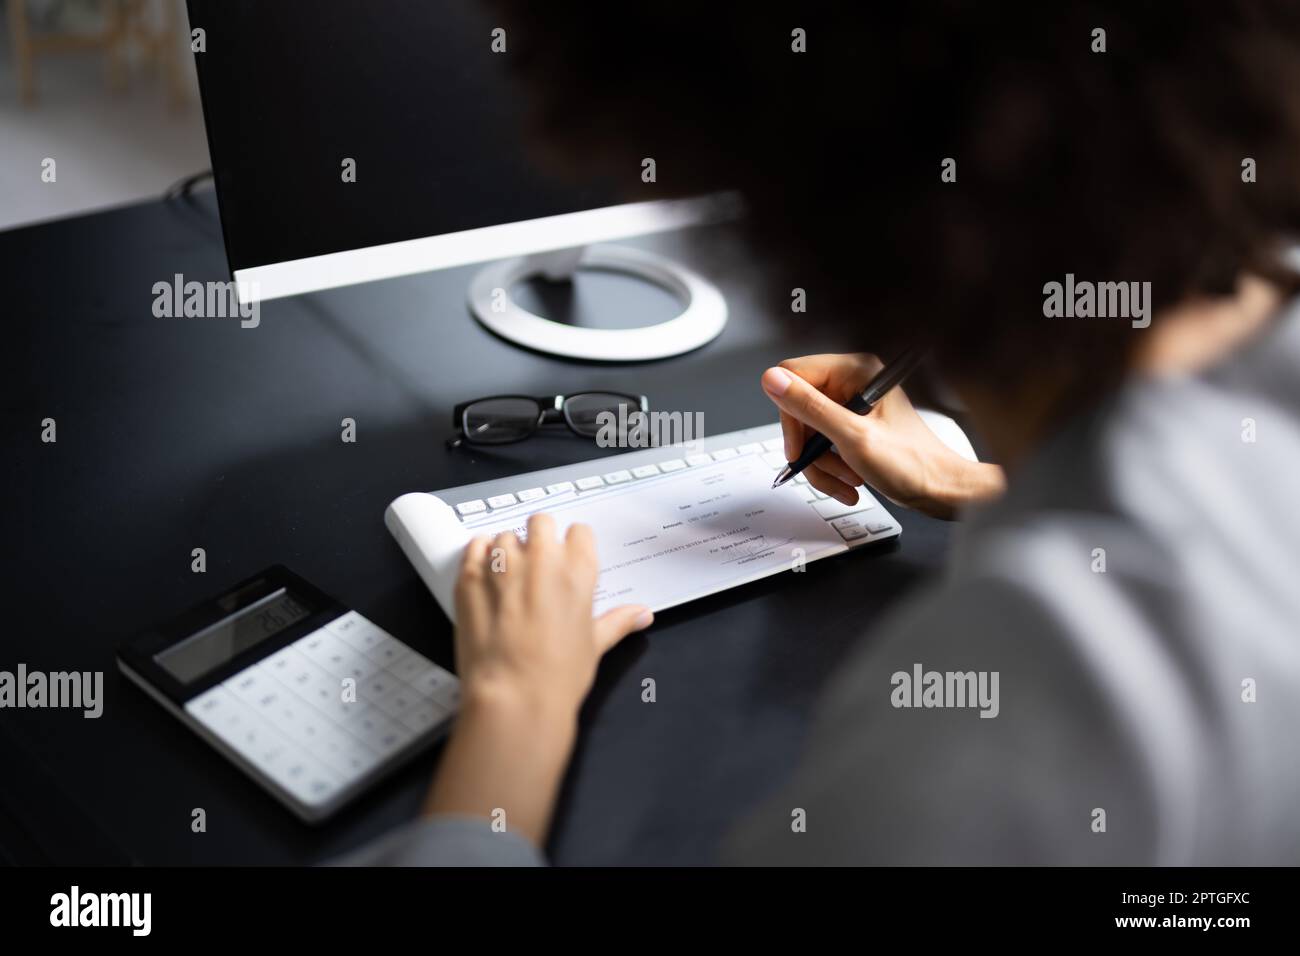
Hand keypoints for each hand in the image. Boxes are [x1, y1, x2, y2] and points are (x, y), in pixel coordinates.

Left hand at [423, 513, 651, 842]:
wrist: (513, 698)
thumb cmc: (558, 676)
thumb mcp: (595, 645)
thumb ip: (617, 622)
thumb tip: (641, 615)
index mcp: (578, 570)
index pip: (579, 532)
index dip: (573, 545)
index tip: (568, 559)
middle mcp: (541, 558)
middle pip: (541, 522)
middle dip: (540, 537)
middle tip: (537, 564)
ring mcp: (503, 565)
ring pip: (506, 535)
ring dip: (508, 550)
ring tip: (507, 577)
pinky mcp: (470, 578)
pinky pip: (474, 546)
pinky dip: (479, 554)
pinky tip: (483, 572)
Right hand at [761, 353, 1004, 518]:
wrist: (940, 489)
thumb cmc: (913, 463)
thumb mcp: (853, 437)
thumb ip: (810, 407)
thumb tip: (773, 379)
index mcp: (856, 371)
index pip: (795, 375)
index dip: (790, 413)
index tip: (797, 444)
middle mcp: (853, 382)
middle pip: (800, 410)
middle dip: (810, 448)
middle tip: (823, 468)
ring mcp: (854, 406)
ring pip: (810, 433)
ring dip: (823, 464)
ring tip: (846, 481)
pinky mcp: (854, 427)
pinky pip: (825, 445)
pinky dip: (832, 468)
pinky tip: (849, 482)